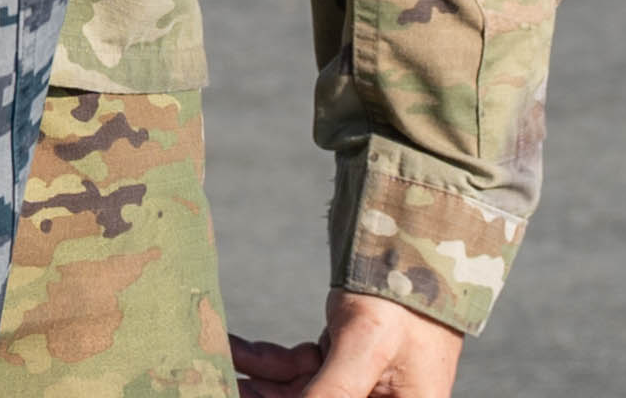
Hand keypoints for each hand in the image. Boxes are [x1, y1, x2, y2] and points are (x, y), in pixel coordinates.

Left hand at [231, 297, 467, 397]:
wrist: (414, 242)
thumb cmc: (405, 298)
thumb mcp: (366, 346)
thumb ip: (329, 391)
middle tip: (215, 386)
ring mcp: (356, 385)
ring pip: (294, 394)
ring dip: (253, 381)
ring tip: (211, 365)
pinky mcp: (339, 361)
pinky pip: (293, 370)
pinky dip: (261, 359)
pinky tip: (230, 348)